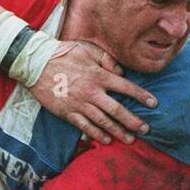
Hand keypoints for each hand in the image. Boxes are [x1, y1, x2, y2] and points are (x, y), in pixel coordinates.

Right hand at [30, 40, 156, 145]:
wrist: (36, 64)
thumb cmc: (63, 53)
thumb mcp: (87, 49)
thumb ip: (107, 59)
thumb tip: (121, 72)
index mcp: (99, 75)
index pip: (126, 87)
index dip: (141, 96)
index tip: (153, 103)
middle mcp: (92, 92)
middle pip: (118, 110)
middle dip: (133, 121)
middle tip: (146, 129)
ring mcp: (79, 104)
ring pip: (103, 122)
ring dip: (118, 132)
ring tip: (130, 139)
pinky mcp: (67, 112)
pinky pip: (85, 126)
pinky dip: (96, 134)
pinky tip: (106, 140)